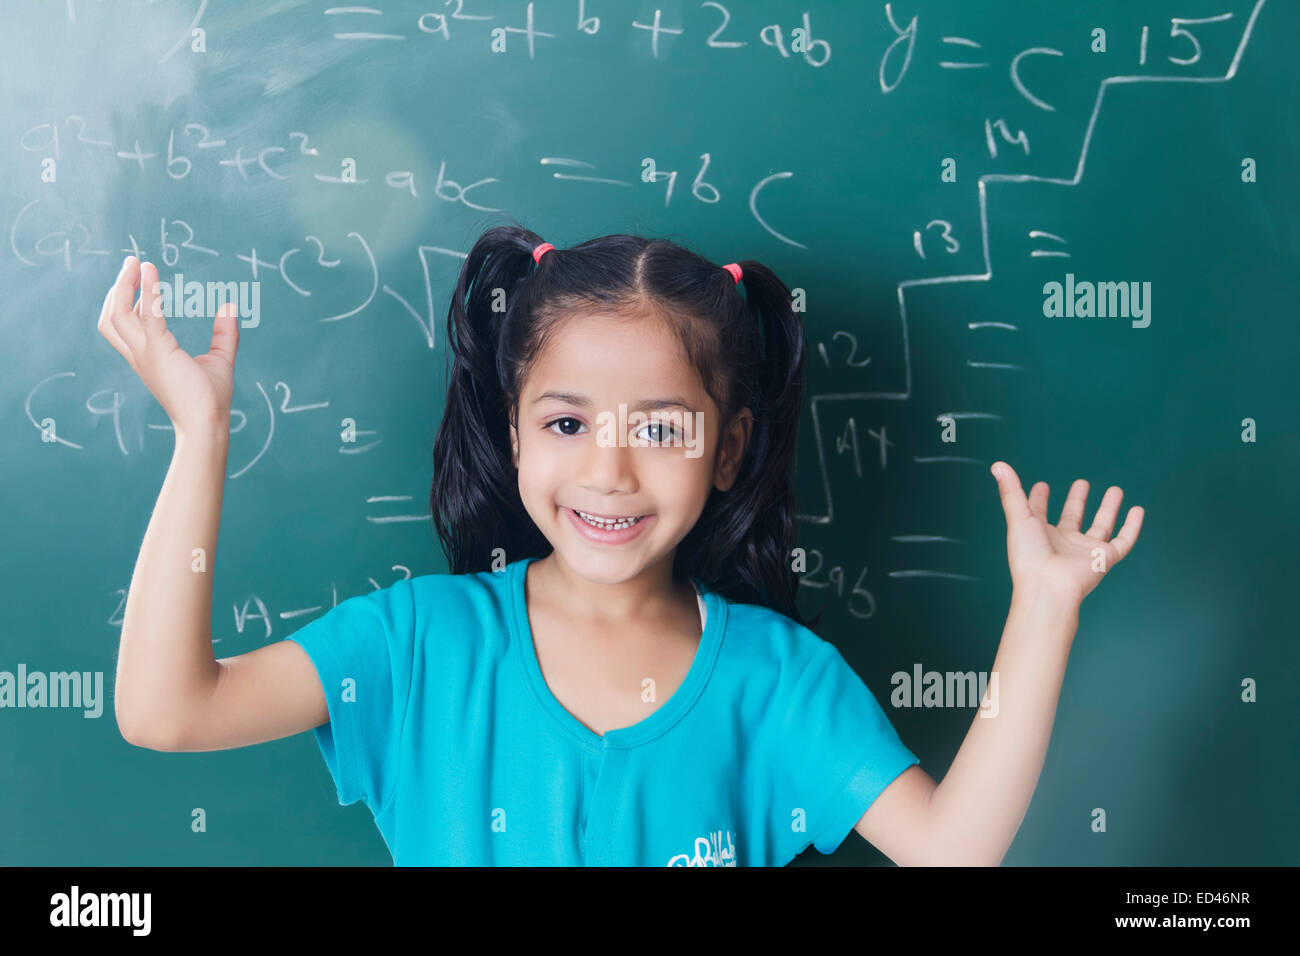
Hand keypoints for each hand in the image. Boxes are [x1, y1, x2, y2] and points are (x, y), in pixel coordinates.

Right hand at [96, 256, 239, 438]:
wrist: (208, 422)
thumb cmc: (210, 397)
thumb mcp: (219, 358)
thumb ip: (223, 333)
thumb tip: (229, 307)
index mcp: (147, 356)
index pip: (123, 324)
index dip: (126, 299)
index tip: (136, 276)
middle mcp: (140, 354)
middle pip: (110, 317)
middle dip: (117, 288)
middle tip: (131, 262)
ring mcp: (145, 354)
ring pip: (117, 314)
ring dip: (124, 286)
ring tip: (137, 263)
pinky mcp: (158, 352)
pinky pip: (147, 316)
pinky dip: (148, 293)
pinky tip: (152, 274)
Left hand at [990, 461, 1143, 606]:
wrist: (1048, 586)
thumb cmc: (1029, 554)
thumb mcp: (1019, 517)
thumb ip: (1011, 491)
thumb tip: (997, 464)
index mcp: (1040, 533)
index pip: (1039, 513)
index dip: (1039, 500)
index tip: (1041, 486)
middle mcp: (1063, 541)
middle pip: (1072, 517)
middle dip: (1077, 500)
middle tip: (1082, 483)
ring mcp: (1085, 550)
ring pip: (1101, 525)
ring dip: (1109, 508)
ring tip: (1115, 489)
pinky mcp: (1105, 558)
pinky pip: (1123, 541)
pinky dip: (1132, 527)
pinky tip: (1138, 510)